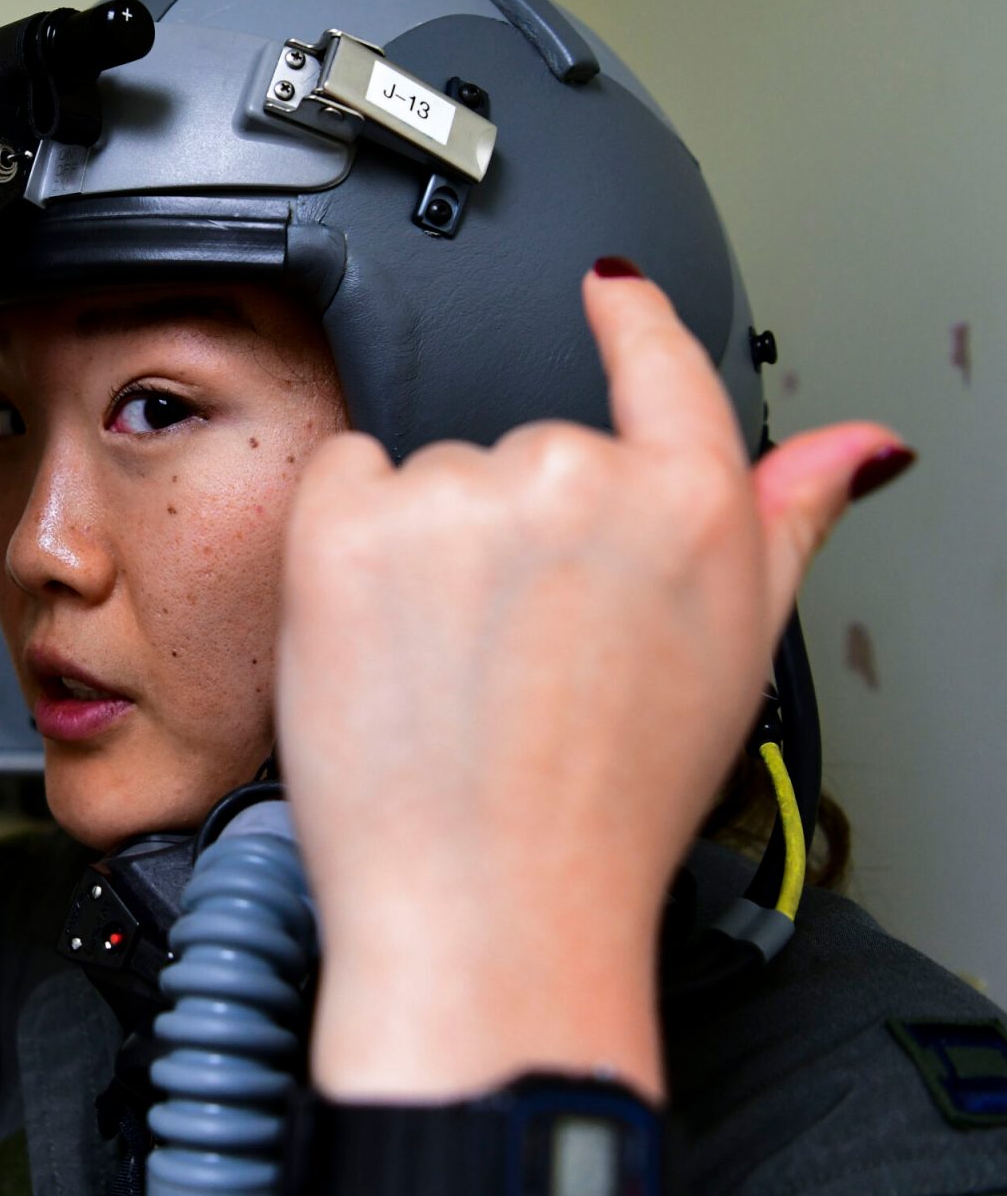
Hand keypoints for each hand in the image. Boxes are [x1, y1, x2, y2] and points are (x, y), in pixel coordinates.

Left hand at [275, 261, 910, 1103]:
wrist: (487, 900)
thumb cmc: (604, 807)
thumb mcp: (735, 658)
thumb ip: (783, 525)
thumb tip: (851, 448)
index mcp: (687, 503)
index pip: (662, 363)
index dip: (633, 323)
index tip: (610, 295)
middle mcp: (577, 478)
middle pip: (528, 450)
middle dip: (513, 531)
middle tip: (514, 650)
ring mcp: (456, 496)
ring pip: (431, 475)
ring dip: (427, 547)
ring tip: (447, 668)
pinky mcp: (347, 524)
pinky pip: (343, 476)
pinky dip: (346, 536)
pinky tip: (379, 631)